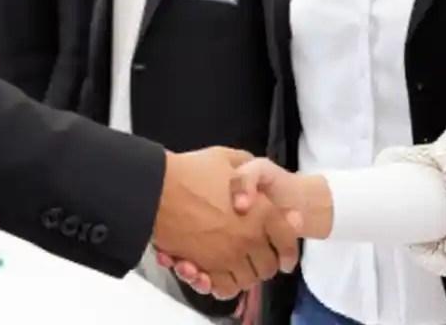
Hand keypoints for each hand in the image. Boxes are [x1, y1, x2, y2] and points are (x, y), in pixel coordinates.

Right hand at [152, 148, 299, 299]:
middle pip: (268, 266)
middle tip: (257, 260)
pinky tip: (216, 274)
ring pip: (247, 280)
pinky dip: (222, 285)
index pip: (287, 241)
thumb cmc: (189, 171)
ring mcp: (227, 255)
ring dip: (244, 276)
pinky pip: (223, 287)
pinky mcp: (205, 267)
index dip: (289, 251)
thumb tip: (250, 174)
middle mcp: (249, 237)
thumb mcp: (225, 158)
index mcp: (262, 211)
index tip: (286, 257)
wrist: (156, 189)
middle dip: (265, 265)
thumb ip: (245, 167)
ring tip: (235, 267)